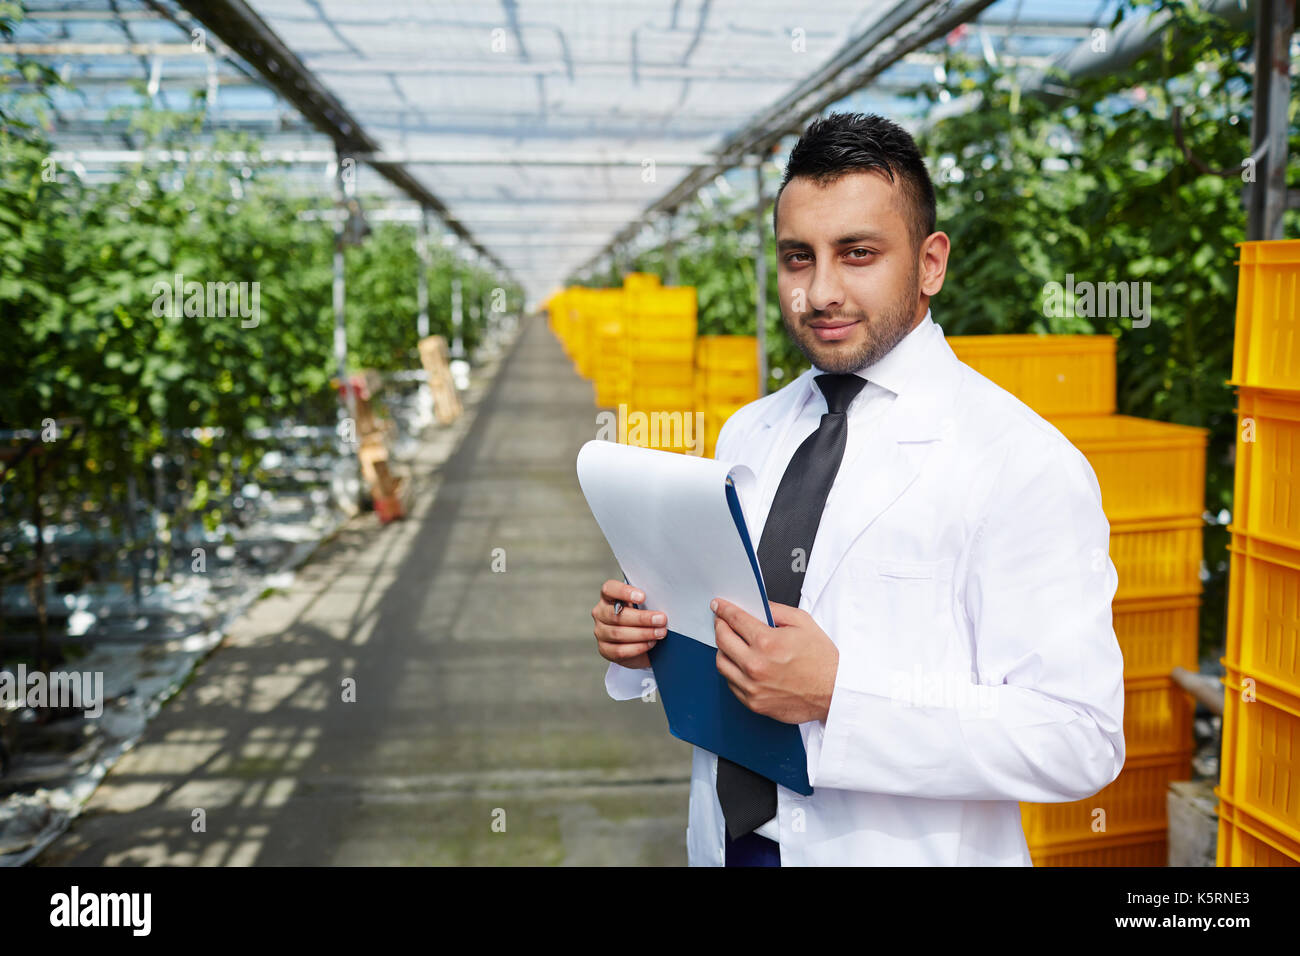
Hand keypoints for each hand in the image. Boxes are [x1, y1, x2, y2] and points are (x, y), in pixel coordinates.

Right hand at [592, 579, 667, 669]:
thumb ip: (647, 602)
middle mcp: (601, 613)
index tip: (643, 597)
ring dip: (643, 633)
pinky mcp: (605, 649)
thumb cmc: (642, 619)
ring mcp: (600, 632)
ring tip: (660, 633)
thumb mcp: (644, 606)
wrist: (639, 642)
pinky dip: (638, 647)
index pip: (610, 589)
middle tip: (661, 619)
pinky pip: (620, 650)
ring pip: (618, 633)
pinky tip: (650, 643)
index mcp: (608, 597)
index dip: (624, 592)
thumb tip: (662, 601)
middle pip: (616, 615)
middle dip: (641, 618)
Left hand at [712, 597, 838, 723]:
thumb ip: (775, 610)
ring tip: (731, 643)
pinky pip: (731, 683)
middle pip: (722, 640)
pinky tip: (741, 663)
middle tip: (722, 621)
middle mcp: (755, 665)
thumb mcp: (803, 622)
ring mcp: (752, 687)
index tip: (718, 606)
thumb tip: (756, 606)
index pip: (734, 620)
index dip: (723, 609)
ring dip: (723, 649)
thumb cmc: (822, 660)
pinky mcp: (753, 703)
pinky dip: (732, 670)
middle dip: (719, 626)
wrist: (834, 692)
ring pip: (721, 663)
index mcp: (767, 642)